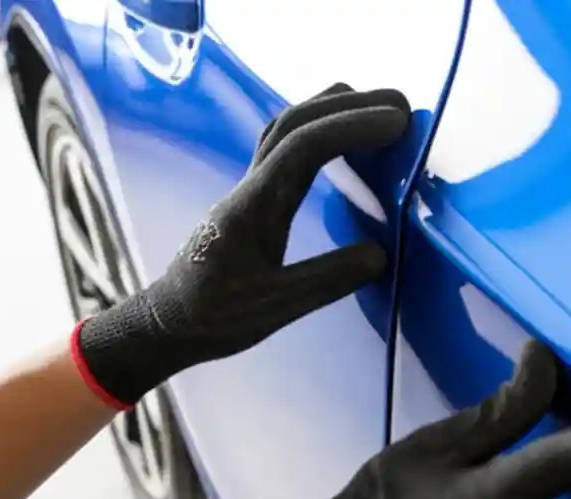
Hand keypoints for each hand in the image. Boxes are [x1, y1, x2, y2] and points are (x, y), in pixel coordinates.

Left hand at [73, 84, 408, 407]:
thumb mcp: (274, 308)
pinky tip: (340, 140)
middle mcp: (250, 184)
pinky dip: (318, 128)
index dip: (353, 127)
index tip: (399, 124)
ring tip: (378, 110)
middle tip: (402, 105)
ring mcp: (248, 187)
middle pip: (295, 121)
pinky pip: (284, 145)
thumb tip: (381, 254)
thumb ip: (326, 280)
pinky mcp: (251, 196)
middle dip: (350, 105)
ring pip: (285, 126)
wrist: (167, 321)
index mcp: (256, 206)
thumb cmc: (215, 317)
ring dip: (332, 109)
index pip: (305, 147)